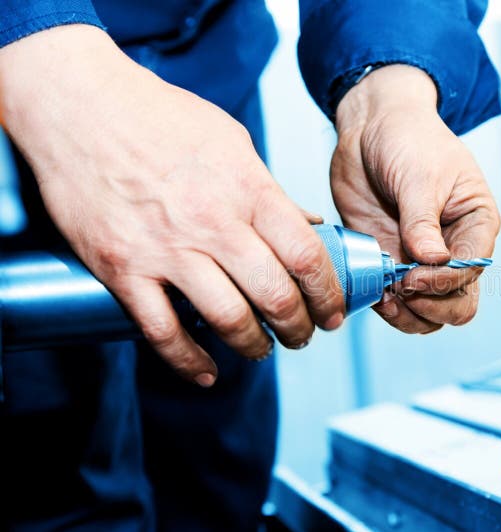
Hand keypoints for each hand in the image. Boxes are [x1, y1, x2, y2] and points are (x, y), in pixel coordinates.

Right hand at [0, 25, 343, 385]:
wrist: (81, 107)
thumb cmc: (161, 118)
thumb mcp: (233, 142)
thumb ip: (272, 190)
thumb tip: (310, 223)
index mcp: (247, 190)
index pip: (306, 256)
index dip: (328, 293)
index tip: (333, 310)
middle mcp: (212, 223)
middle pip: (275, 295)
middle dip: (299, 327)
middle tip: (304, 336)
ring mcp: (166, 249)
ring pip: (227, 318)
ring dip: (253, 346)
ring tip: (262, 349)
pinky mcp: (123, 268)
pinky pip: (162, 330)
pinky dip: (188, 360)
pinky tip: (206, 372)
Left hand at [331, 65, 500, 333]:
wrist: (370, 128)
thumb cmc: (408, 138)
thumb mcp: (419, 176)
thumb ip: (423, 221)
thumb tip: (433, 260)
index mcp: (475, 224)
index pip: (472, 270)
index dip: (444, 282)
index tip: (412, 276)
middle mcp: (453, 248)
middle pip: (458, 304)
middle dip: (430, 307)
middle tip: (399, 290)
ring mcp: (421, 260)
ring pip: (428, 313)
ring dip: (407, 314)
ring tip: (384, 296)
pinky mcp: (390, 263)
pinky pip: (395, 301)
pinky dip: (384, 305)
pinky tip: (371, 291)